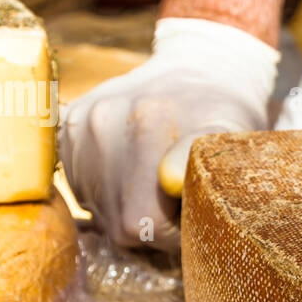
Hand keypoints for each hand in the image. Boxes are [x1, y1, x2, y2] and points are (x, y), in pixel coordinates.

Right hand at [59, 18, 277, 251]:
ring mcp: (80, 123)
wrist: (200, 70)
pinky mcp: (67, 127)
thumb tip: (169, 181)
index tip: (193, 211)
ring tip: (159, 181)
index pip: (146, 223)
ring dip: (131, 208)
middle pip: (120, 221)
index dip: (175, 231)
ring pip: (100, 209)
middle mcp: (103, 119)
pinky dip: (110, 193)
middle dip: (154, 223)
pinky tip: (135, 170)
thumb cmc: (226, 114)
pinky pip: (83, 189)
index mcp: (148, 122)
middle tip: (181, 197)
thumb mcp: (234, 135)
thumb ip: (206, 158)